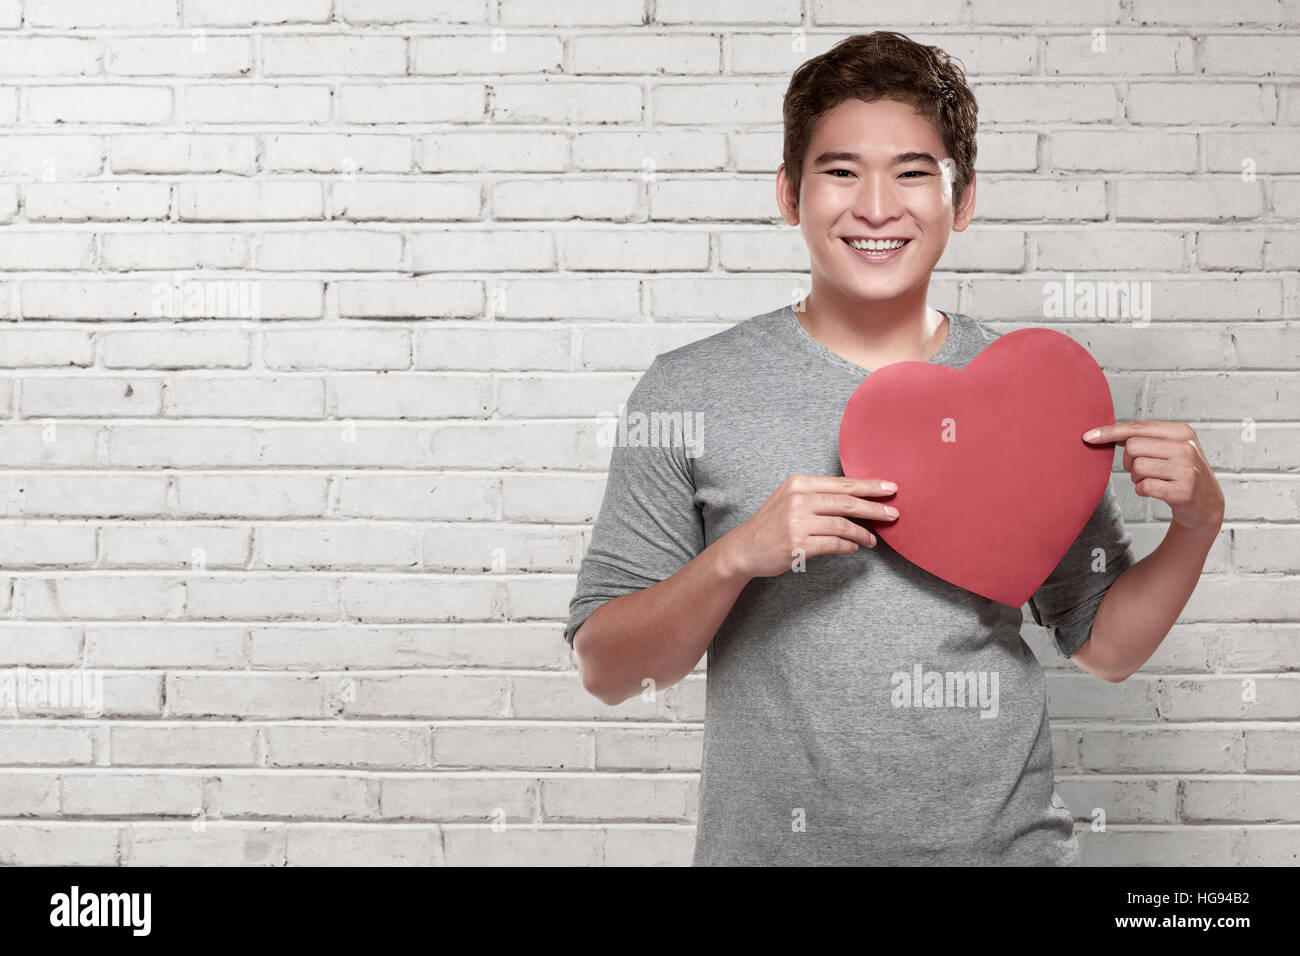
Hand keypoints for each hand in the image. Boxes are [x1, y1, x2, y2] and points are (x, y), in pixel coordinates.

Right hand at [723, 474, 898, 578]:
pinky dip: (847, 546)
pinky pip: (833, 544)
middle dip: (874, 508)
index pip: (842, 483)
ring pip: (842, 525)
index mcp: (799, 483)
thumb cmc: (772, 524)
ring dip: (862, 534)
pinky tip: (853, 548)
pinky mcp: (798, 544)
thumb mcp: (790, 499)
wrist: (745, 548)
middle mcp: (798, 499)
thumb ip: (818, 495)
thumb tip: (856, 498)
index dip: (869, 486)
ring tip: (873, 540)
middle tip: (893, 514)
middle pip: (847, 502)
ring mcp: (797, 522)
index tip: (890, 488)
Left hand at [1082, 420, 1224, 531]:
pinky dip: (1143, 490)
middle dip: (1128, 461)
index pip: (1137, 427)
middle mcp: (1186, 448)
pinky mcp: (1183, 491)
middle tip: (1142, 469)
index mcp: (1181, 431)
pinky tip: (1156, 490)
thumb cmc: (1180, 472)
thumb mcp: (1170, 447)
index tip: (1088, 436)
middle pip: (1132, 447)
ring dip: (1136, 477)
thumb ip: (1144, 437)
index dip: (1110, 432)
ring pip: (1136, 468)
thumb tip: (1104, 432)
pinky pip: (1144, 487)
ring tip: (1153, 480)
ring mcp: (1186, 470)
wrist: (1207, 503)